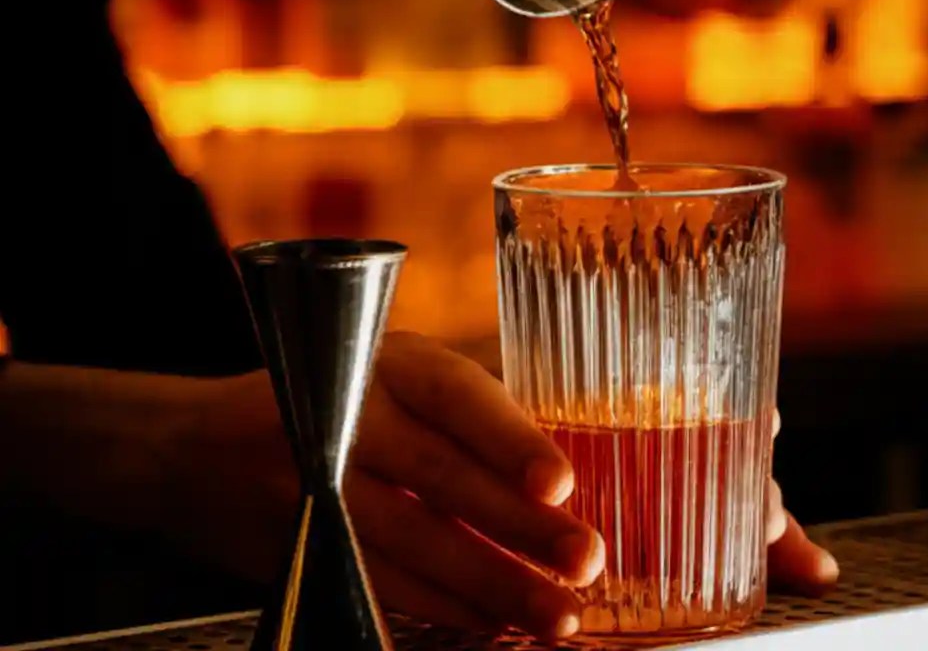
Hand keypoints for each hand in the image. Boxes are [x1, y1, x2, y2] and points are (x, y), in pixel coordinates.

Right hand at [185, 332, 835, 639]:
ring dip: (487, 589)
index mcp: (386, 358)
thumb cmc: (342, 399)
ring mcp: (314, 487)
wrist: (192, 450)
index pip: (453, 390)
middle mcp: (347, 416)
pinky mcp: (303, 549)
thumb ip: (507, 412)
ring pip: (409, 548)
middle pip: (436, 478)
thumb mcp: (409, 376)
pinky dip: (442, 613)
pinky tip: (495, 628)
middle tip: (587, 561)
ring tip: (559, 620)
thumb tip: (680, 444)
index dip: (507, 435)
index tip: (565, 476)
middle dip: (515, 528)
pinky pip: (382, 589)